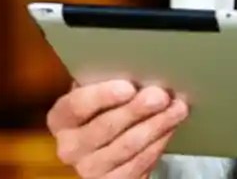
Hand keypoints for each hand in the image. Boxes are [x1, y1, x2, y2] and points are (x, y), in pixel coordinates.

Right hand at [46, 80, 189, 177]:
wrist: (98, 149)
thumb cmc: (98, 111)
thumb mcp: (92, 94)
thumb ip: (102, 83)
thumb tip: (133, 68)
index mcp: (60, 119)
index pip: (76, 106)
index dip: (102, 96)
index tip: (128, 86)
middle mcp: (69, 147)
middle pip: (105, 127)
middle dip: (137, 110)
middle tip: (161, 95)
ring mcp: (89, 170)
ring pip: (127, 147)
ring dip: (156, 126)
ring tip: (176, 109)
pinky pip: (138, 165)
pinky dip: (157, 145)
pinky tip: (169, 129)